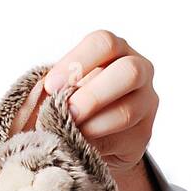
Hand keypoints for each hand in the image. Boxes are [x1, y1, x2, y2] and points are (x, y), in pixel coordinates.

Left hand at [12, 30, 160, 190]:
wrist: (94, 139)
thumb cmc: (74, 104)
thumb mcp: (62, 88)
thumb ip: (55, 87)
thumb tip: (44, 96)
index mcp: (116, 51)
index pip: (103, 43)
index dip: (77, 62)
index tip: (51, 86)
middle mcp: (139, 71)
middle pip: (128, 73)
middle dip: (92, 96)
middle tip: (68, 113)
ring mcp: (146, 103)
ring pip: (126, 112)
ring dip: (92, 126)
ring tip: (69, 134)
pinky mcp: (144, 135)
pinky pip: (122, 141)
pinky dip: (96, 147)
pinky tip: (79, 148)